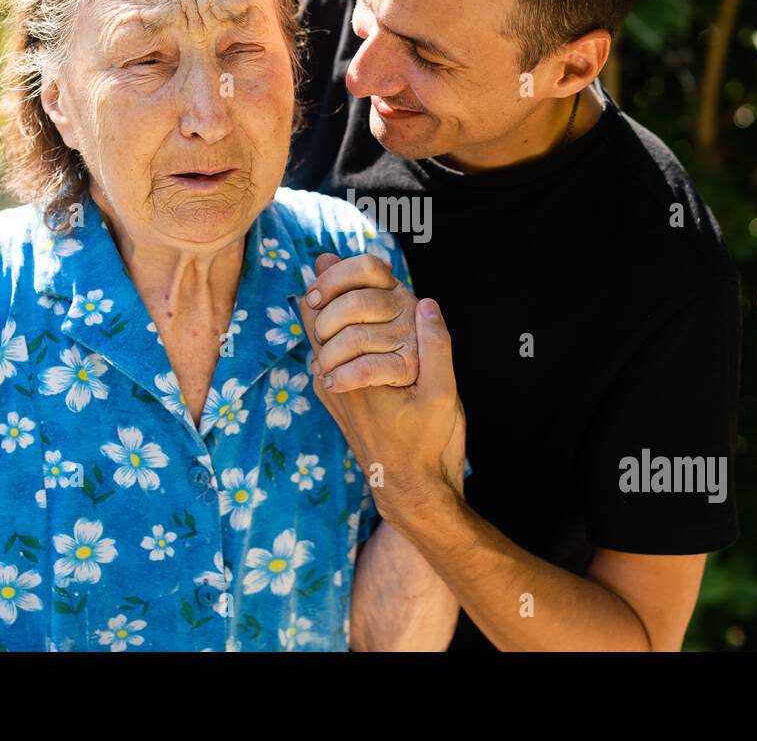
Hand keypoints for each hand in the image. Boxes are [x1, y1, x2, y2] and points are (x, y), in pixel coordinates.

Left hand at [300, 256, 464, 526]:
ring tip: (348, 293)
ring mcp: (331, 392)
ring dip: (331, 315)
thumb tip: (426, 303)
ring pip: (317, 339)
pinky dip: (336, 338)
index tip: (336, 264)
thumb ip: (435, 347)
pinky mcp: (336, 401)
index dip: (331, 283)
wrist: (410, 492)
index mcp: (354, 372)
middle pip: (313, 320)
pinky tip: (357, 329)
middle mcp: (333, 380)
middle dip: (327, 292)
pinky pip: (325, 358)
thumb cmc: (429, 444)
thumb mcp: (443, 394)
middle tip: (339, 269)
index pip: (323, 314)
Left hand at [301, 251, 418, 391]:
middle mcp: (406, 313)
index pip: (366, 267)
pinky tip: (335, 383)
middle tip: (320, 342)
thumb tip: (324, 259)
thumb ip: (351, 291)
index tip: (313, 299)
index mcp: (398, 297)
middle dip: (323, 323)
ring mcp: (409, 343)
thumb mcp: (369, 330)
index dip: (334, 278)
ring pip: (355, 336)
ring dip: (328, 355)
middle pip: (355, 302)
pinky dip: (342, 376)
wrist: (415, 433)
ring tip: (326, 368)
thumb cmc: (391, 383)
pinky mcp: (406, 374)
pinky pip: (366, 367)